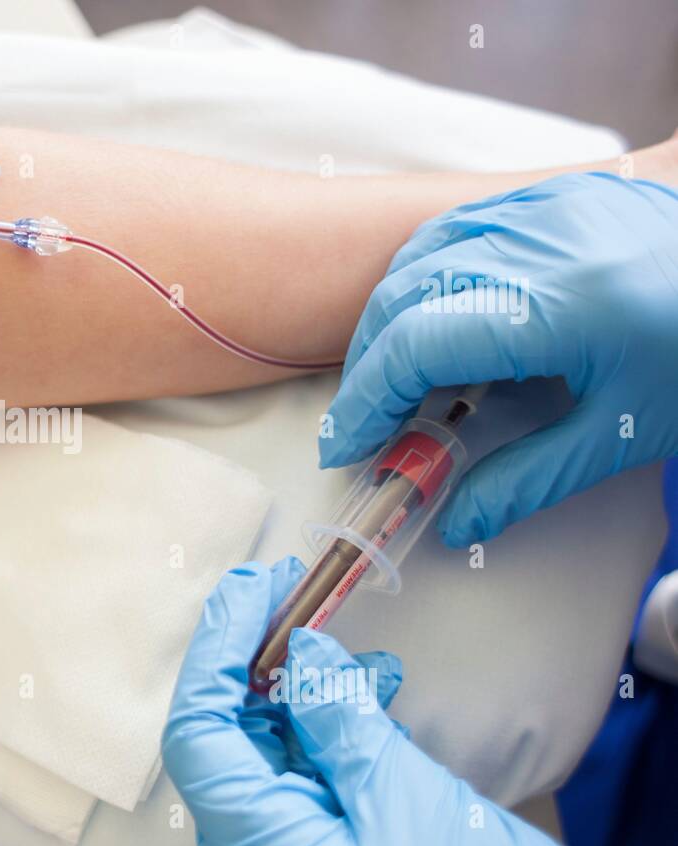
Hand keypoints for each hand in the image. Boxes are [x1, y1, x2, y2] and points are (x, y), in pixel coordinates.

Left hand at [162, 558, 568, 845]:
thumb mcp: (405, 804)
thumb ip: (345, 725)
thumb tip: (302, 654)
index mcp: (257, 837)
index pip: (198, 727)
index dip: (217, 648)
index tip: (252, 588)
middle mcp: (258, 841)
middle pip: (229, 729)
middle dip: (258, 654)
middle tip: (295, 593)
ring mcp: (290, 843)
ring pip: (271, 746)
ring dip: (304, 686)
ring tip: (353, 643)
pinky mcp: (325, 845)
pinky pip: (309, 773)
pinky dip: (335, 726)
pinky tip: (376, 694)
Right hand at [320, 172, 677, 546]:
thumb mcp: (621, 429)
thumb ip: (527, 479)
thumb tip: (459, 522)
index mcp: (551, 307)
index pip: (414, 347)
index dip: (368, 402)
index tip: (351, 445)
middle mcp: (529, 245)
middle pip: (398, 301)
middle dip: (368, 369)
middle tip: (370, 425)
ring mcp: (531, 209)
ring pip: (414, 260)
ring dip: (386, 322)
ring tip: (395, 377)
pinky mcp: (539, 195)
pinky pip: (448, 231)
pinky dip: (418, 279)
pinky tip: (429, 316)